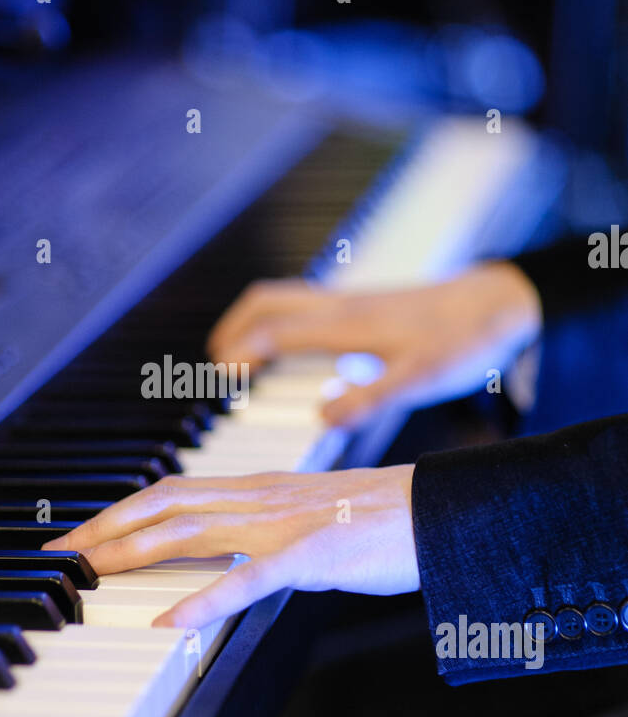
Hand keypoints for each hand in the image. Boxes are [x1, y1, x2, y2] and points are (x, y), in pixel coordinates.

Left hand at [47, 464, 418, 629]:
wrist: (440, 512)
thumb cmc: (381, 520)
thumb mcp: (309, 519)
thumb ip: (264, 531)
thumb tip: (227, 555)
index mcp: (259, 489)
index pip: (171, 492)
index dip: (120, 510)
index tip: (81, 533)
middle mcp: (260, 497)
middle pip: (164, 505)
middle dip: (106, 528)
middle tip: (61, 553)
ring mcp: (283, 524)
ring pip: (191, 531)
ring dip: (134, 553)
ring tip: (90, 573)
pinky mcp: (312, 553)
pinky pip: (249, 578)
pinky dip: (205, 600)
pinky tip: (173, 621)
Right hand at [207, 261, 542, 428]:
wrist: (501, 304)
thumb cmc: (464, 340)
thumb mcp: (419, 380)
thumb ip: (369, 399)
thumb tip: (321, 417)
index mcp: (344, 325)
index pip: (272, 332)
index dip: (239, 353)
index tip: (218, 379)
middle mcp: (341, 306)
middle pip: (266, 302)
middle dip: (233, 329)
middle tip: (215, 365)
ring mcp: (352, 302)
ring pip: (285, 299)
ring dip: (254, 323)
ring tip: (241, 357)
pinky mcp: (366, 305)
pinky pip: (306, 306)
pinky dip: (282, 324)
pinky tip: (295, 351)